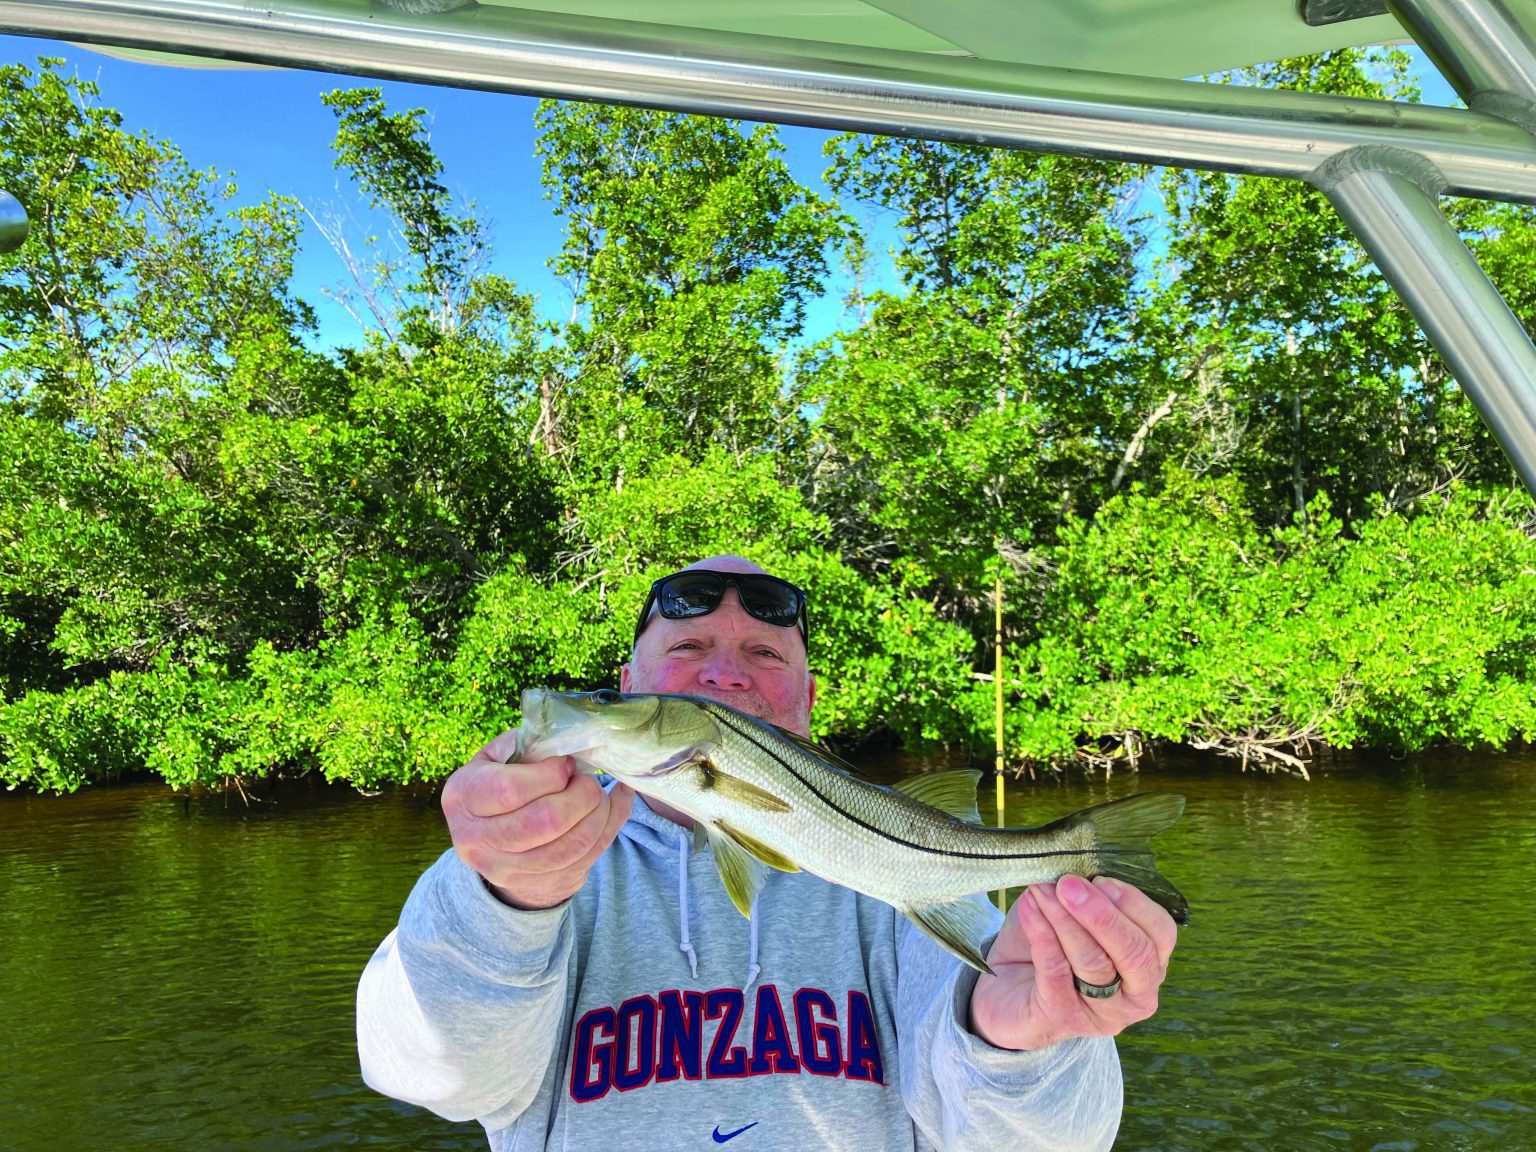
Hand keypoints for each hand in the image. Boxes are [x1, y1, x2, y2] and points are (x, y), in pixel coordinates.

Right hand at [440, 728, 633, 910]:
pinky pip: (587, 858)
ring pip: (571, 846)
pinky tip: (615, 802)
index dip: (549, 774)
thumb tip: (566, 740)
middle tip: (587, 779)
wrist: (491, 845)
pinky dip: (610, 826)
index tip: (565, 763)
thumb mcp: (495, 759)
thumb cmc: (497, 787)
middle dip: (580, 794)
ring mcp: (508, 870)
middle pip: (545, 822)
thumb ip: (524, 745)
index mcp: (463, 798)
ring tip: (598, 793)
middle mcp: (477, 840)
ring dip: (598, 813)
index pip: (509, 790)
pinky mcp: (540, 885)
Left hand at [969, 874, 1176, 1050]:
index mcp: (1149, 963)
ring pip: (1093, 963)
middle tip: (1069, 884)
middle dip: (1102, 914)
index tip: (1101, 878)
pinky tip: (1029, 908)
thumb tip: (1078, 867)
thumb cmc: (1049, 944)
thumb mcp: (1072, 913)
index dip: (1134, 904)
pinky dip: (1042, 934)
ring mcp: (1102, 1014)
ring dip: (1065, 919)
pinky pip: (1056, 973)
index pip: (1161, 933)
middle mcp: (1136, 995)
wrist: (1004, 989)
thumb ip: (1085, 894)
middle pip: (1135, 953)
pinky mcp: (1061, 1020)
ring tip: (1042, 889)